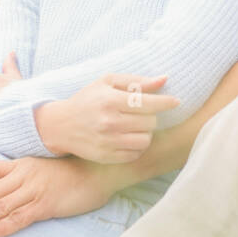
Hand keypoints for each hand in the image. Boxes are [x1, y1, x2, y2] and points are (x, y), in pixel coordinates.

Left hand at [0, 154, 121, 236]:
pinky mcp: (46, 206)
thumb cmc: (74, 170)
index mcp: (22, 164)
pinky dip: (2, 228)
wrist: (99, 172)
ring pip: (0, 207)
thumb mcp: (45, 166)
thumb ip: (27, 173)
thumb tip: (10, 184)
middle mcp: (24, 176)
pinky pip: (19, 219)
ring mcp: (35, 191)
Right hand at [36, 73, 179, 162]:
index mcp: (110, 101)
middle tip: (143, 114)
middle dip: (151, 117)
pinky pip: (135, 154)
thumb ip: (136, 81)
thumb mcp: (107, 82)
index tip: (176, 101)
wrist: (61, 125)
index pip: (148, 103)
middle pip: (150, 123)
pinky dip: (137, 147)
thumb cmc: (88, 99)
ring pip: (145, 140)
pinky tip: (129, 138)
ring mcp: (108, 142)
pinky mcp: (106, 157)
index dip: (166, 102)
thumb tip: (164, 79)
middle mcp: (109, 122)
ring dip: (146, 133)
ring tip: (137, 126)